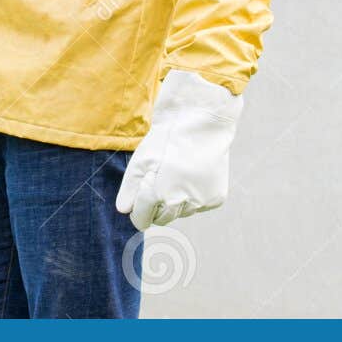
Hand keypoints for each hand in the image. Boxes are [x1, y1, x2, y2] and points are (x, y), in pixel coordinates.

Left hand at [116, 68, 244, 231]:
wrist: (202, 121)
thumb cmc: (167, 139)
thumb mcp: (141, 160)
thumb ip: (130, 189)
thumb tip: (124, 210)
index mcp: (158, 194)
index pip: (141, 219)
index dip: (137, 209)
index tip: (139, 198)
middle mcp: (181, 203)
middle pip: (162, 218)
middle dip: (157, 205)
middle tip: (160, 180)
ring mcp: (201, 202)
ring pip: (182, 212)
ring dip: (177, 200)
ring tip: (179, 172)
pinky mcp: (216, 199)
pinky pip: (199, 205)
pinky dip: (195, 195)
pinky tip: (194, 174)